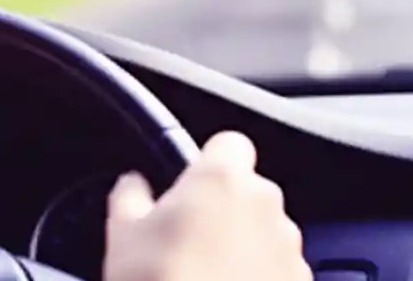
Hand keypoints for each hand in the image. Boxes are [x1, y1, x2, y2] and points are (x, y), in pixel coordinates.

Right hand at [104, 131, 310, 280]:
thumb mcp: (124, 236)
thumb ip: (131, 195)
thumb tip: (132, 184)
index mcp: (222, 178)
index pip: (228, 144)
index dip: (208, 163)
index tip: (189, 187)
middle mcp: (265, 203)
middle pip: (248, 191)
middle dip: (225, 210)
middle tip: (189, 240)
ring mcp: (289, 246)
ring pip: (265, 232)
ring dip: (244, 246)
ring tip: (207, 277)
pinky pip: (279, 269)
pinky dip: (261, 278)